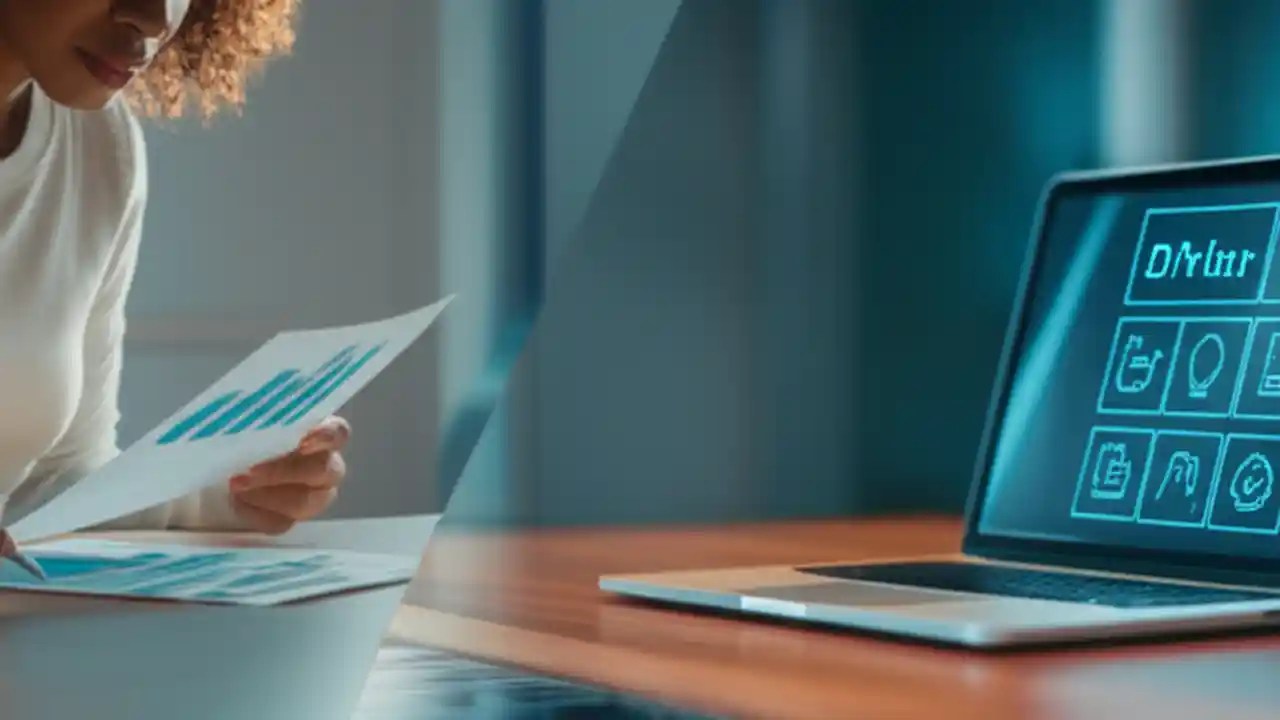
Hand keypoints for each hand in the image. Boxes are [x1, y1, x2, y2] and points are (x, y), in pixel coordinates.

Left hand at [228, 415, 349, 534]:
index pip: (338, 433)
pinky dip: (254, 512)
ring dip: (266, 494)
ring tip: (236, 485)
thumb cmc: (240, 436)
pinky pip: (280, 522)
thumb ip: (258, 420)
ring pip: (304, 502)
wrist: (217, 468)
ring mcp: (312, 497)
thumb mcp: (246, 420)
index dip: (327, 436)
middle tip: (249, 470)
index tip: (303, 441)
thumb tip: (246, 418)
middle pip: (324, 471)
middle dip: (283, 471)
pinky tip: (236, 500)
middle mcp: (325, 466)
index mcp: (320, 434)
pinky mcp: (290, 520)